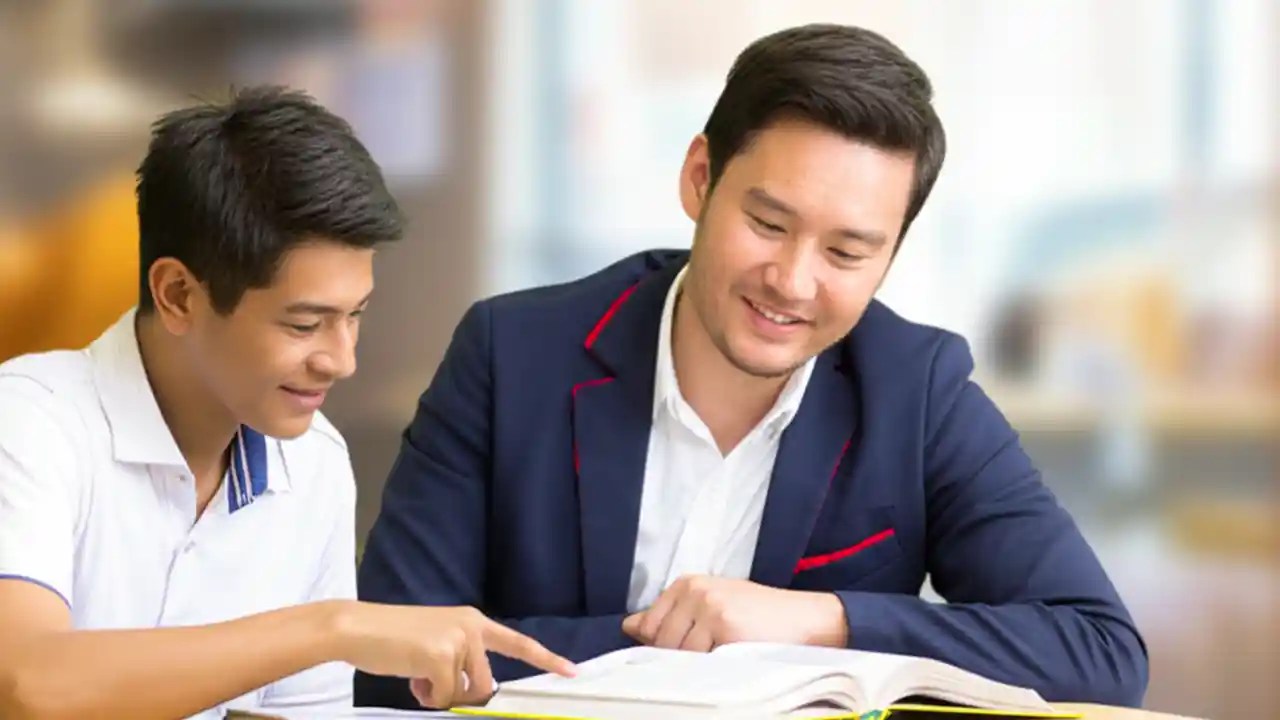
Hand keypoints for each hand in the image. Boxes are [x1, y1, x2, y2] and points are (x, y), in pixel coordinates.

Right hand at [330, 602, 574, 707]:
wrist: (357, 627)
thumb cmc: (393, 638)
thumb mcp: (436, 642)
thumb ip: (460, 660)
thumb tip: (474, 695)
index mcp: (473, 621)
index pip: (517, 643)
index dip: (546, 659)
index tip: (572, 672)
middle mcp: (471, 627)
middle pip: (485, 684)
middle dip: (459, 693)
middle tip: (428, 681)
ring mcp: (458, 641)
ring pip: (465, 693)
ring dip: (440, 694)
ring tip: (416, 674)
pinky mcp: (441, 657)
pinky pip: (443, 697)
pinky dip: (425, 696)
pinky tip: (409, 676)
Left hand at [622, 576, 846, 651]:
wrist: (808, 620)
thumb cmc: (762, 618)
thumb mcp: (713, 607)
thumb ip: (673, 616)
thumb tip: (631, 626)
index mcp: (687, 583)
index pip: (648, 625)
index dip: (659, 648)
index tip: (675, 659)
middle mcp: (694, 590)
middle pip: (660, 641)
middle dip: (677, 659)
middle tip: (710, 659)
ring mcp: (707, 606)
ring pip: (678, 654)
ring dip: (695, 666)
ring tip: (722, 660)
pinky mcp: (723, 625)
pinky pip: (699, 662)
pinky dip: (710, 670)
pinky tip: (730, 662)